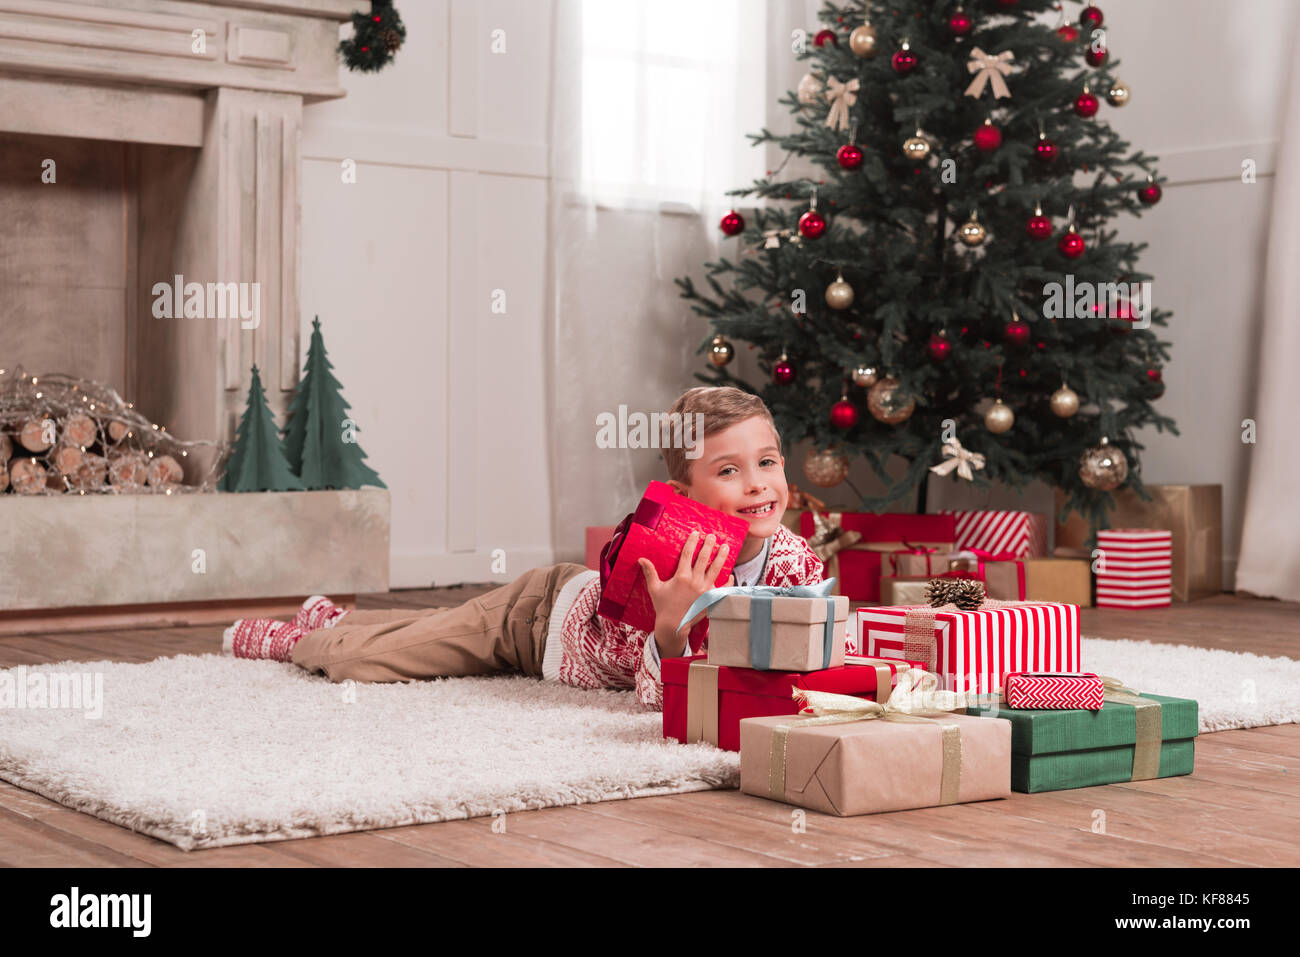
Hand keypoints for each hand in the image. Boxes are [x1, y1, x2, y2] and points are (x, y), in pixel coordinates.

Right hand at [638, 530, 729, 658]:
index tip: (696, 532)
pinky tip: (731, 575)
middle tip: (712, 536)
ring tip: (725, 547)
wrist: (674, 625)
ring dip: (721, 557)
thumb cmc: (663, 606)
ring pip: (716, 570)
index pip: (687, 554)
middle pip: (703, 558)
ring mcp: (705, 591)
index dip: (692, 541)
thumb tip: (640, 559)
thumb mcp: (654, 588)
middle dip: (708, 545)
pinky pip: (723, 588)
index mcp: (681, 577)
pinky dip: (728, 582)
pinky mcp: (711, 599)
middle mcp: (695, 582)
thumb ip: (649, 572)